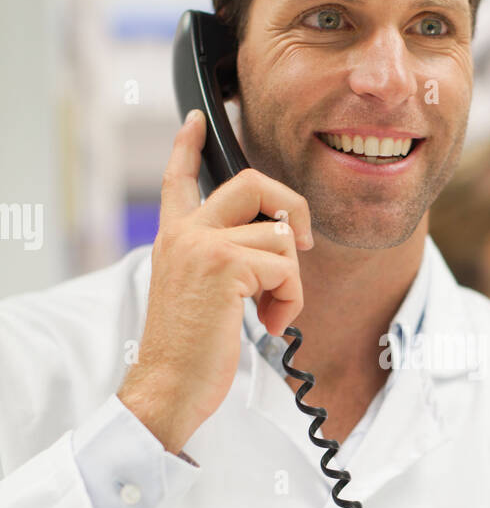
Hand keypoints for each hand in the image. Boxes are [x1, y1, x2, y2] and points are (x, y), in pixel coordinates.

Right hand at [117, 109, 312, 452]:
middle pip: (252, 182)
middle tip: (302, 244)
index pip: (178, 179)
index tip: (195, 121)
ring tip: (272, 312)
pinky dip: (290, 300)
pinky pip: (285, 267)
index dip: (187, 146)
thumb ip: (222, 262)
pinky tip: (269, 324)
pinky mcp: (224, 265)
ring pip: (279, 235)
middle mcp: (184, 232)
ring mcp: (202, 244)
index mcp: (174, 237)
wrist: (169, 386)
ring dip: (291, 280)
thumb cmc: (190, 352)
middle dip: (291, 207)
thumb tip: (275, 246)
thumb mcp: (200, 294)